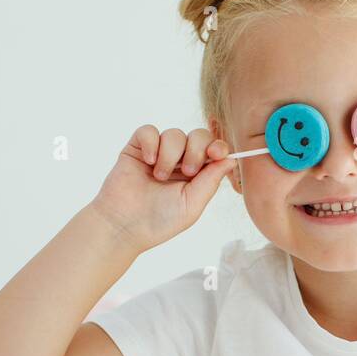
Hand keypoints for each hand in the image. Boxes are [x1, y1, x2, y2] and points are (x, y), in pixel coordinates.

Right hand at [91, 126, 236, 250]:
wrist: (125, 224)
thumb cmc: (159, 221)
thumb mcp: (192, 204)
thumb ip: (211, 181)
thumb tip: (231, 159)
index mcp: (197, 175)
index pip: (213, 151)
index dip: (218, 147)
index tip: (216, 153)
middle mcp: (179, 161)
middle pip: (198, 136)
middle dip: (196, 150)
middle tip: (187, 172)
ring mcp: (158, 153)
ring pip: (174, 134)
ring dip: (170, 155)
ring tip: (159, 177)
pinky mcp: (137, 148)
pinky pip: (148, 130)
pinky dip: (151, 143)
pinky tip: (148, 161)